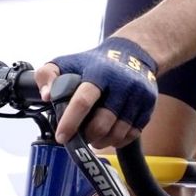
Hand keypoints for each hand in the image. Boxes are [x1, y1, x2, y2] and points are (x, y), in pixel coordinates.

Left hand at [36, 36, 158, 148]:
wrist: (134, 53)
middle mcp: (122, 84)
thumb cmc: (95, 62)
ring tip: (94, 138)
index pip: (83, 101)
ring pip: (118, 133)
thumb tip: (46, 96)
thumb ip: (48, 75)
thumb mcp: (67, 61)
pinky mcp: (149, 106)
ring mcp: (138, 96)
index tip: (61, 137)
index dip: (70, 122)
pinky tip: (110, 135)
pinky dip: (119, 140)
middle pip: (102, 123)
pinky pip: (133, 134)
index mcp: (99, 72)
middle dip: (87, 136)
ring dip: (102, 142)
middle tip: (80, 137)